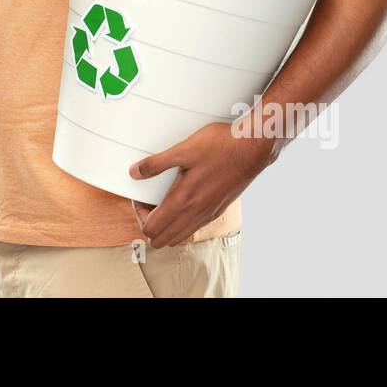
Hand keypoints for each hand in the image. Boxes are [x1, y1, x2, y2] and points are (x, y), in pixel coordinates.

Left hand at [129, 120, 276, 247]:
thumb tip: (134, 172)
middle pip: (162, 240)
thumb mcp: (183, 149)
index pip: (151, 229)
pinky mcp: (217, 210)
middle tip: (148, 203)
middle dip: (150, 225)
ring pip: (179, 237)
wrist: (251, 149)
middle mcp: (195, 214)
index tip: (140, 197)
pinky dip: (181, 225)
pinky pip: (193, 228)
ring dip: (165, 227)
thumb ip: (156, 164)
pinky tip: (182, 204)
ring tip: (163, 203)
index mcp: (183, 201)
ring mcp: (208, 215)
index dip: (139, 215)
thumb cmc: (220, 146)